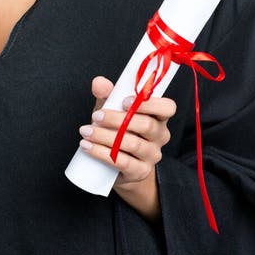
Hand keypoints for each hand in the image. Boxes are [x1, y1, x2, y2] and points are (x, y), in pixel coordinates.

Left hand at [79, 76, 176, 219]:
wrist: (117, 163)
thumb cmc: (118, 129)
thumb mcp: (113, 109)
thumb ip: (108, 94)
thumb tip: (99, 82)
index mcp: (159, 116)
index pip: (168, 107)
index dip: (149, 103)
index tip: (125, 101)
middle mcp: (160, 135)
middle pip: (146, 125)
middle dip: (117, 119)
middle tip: (96, 116)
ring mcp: (152, 155)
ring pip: (132, 144)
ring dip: (105, 136)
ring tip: (86, 131)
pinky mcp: (141, 171)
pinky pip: (123, 162)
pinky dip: (102, 153)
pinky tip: (87, 146)